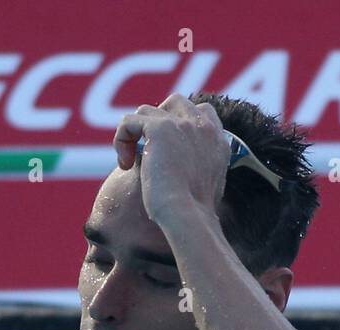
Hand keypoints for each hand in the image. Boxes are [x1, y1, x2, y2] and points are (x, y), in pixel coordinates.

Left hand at [112, 93, 227, 228]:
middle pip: (175, 102)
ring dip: (135, 133)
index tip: (166, 149)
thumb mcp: (206, 191)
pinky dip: (121, 139)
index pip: (202, 112)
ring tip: (130, 162)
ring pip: (147, 111)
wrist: (187, 216)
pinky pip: (129, 121)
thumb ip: (199, 172)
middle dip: (156, 120)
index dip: (179, 124)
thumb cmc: (194, 216)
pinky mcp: (159, 128)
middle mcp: (204, 127)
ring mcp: (182, 124)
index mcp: (218, 141)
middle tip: (145, 148)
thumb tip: (184, 176)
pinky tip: (124, 164)